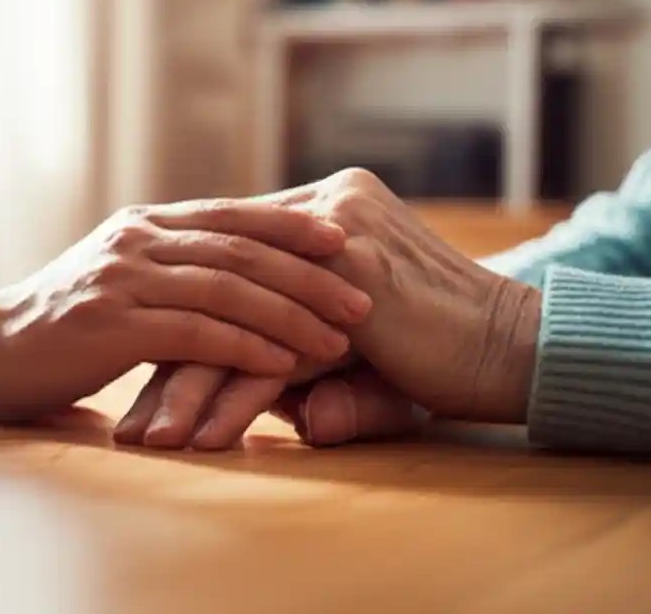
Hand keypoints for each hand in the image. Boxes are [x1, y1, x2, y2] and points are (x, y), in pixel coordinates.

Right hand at [0, 198, 371, 420]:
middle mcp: (135, 241)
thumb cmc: (54, 328)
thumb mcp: (114, 280)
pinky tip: (286, 363)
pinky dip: (247, 346)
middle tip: (366, 293)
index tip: (346, 236)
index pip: (232, 215)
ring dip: (292, 313)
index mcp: (142, 225)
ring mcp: (120, 280)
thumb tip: (231, 276)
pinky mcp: (109, 326)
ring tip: (342, 336)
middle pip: (241, 250)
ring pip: (227, 289)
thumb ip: (165, 270)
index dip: (293, 224)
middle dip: (310, 272)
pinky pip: (196, 333)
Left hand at [114, 169, 541, 448]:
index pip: (223, 270)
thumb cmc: (439, 356)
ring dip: (188, 388)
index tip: (134, 380)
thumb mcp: (356, 357)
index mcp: (316, 211)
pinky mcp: (357, 279)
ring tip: (151, 441)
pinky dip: (236, 398)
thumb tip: (304, 420)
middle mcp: (320, 209)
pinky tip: (203, 439)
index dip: (176, 327)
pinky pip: (276, 347)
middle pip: (217, 293)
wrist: (521, 347)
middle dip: (166, 364)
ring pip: (235, 321)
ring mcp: (337, 236)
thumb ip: (317, 374)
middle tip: (129, 422)